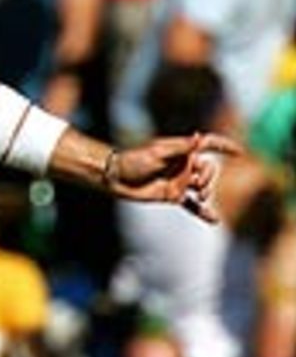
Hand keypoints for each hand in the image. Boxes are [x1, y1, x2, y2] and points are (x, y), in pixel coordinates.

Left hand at [112, 132, 241, 222]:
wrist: (115, 178)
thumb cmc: (134, 160)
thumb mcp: (158, 152)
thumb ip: (181, 148)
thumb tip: (200, 137)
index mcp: (183, 150)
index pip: (209, 145)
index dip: (224, 147)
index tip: (239, 152)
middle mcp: (184, 165)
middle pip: (209, 170)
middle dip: (209, 177)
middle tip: (199, 186)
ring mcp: (179, 181)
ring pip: (203, 187)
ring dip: (206, 193)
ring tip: (201, 197)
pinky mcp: (172, 196)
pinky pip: (191, 205)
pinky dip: (202, 212)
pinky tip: (214, 220)